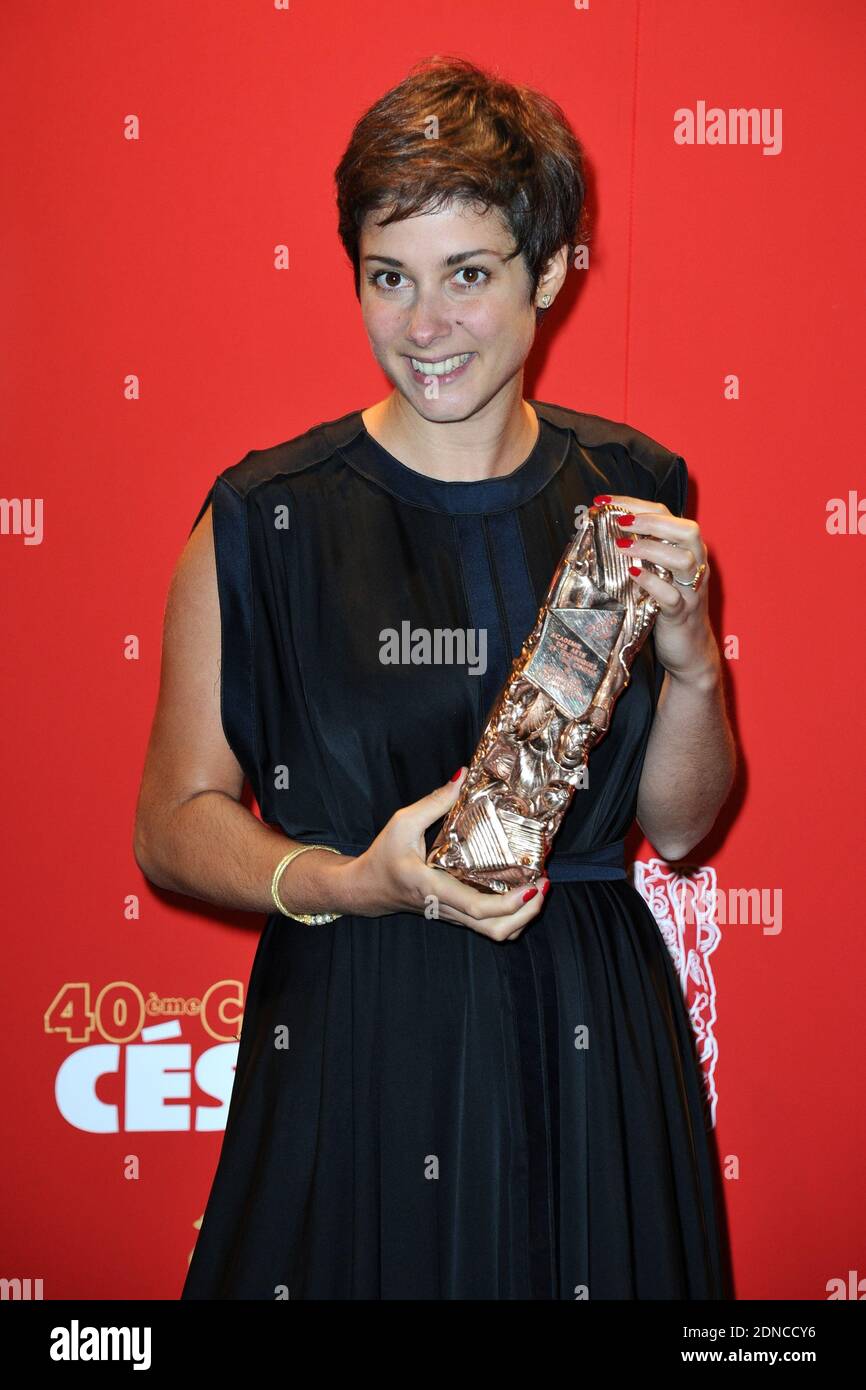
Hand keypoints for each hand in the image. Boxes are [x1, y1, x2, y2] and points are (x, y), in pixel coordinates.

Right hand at [327, 769, 548, 940]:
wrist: (367, 888)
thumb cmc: (383, 856)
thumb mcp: (401, 823)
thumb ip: (434, 802)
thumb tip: (462, 776)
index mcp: (432, 887)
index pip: (477, 908)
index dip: (510, 903)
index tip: (532, 885)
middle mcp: (446, 908)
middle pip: (495, 930)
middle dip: (527, 914)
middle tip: (543, 884)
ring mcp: (453, 916)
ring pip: (495, 934)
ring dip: (522, 917)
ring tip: (537, 888)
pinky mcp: (456, 916)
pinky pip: (488, 926)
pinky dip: (511, 915)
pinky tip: (519, 890)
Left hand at [594, 493, 719, 684]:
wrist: (690, 650)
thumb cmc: (668, 606)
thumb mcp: (657, 573)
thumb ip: (641, 553)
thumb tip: (601, 532)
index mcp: (687, 550)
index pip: (666, 515)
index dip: (636, 505)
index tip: (605, 502)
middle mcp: (695, 566)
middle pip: (686, 531)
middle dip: (651, 521)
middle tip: (620, 521)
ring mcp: (691, 591)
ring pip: (683, 560)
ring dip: (651, 549)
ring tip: (621, 546)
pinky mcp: (682, 615)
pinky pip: (672, 596)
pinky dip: (652, 583)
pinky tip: (633, 574)